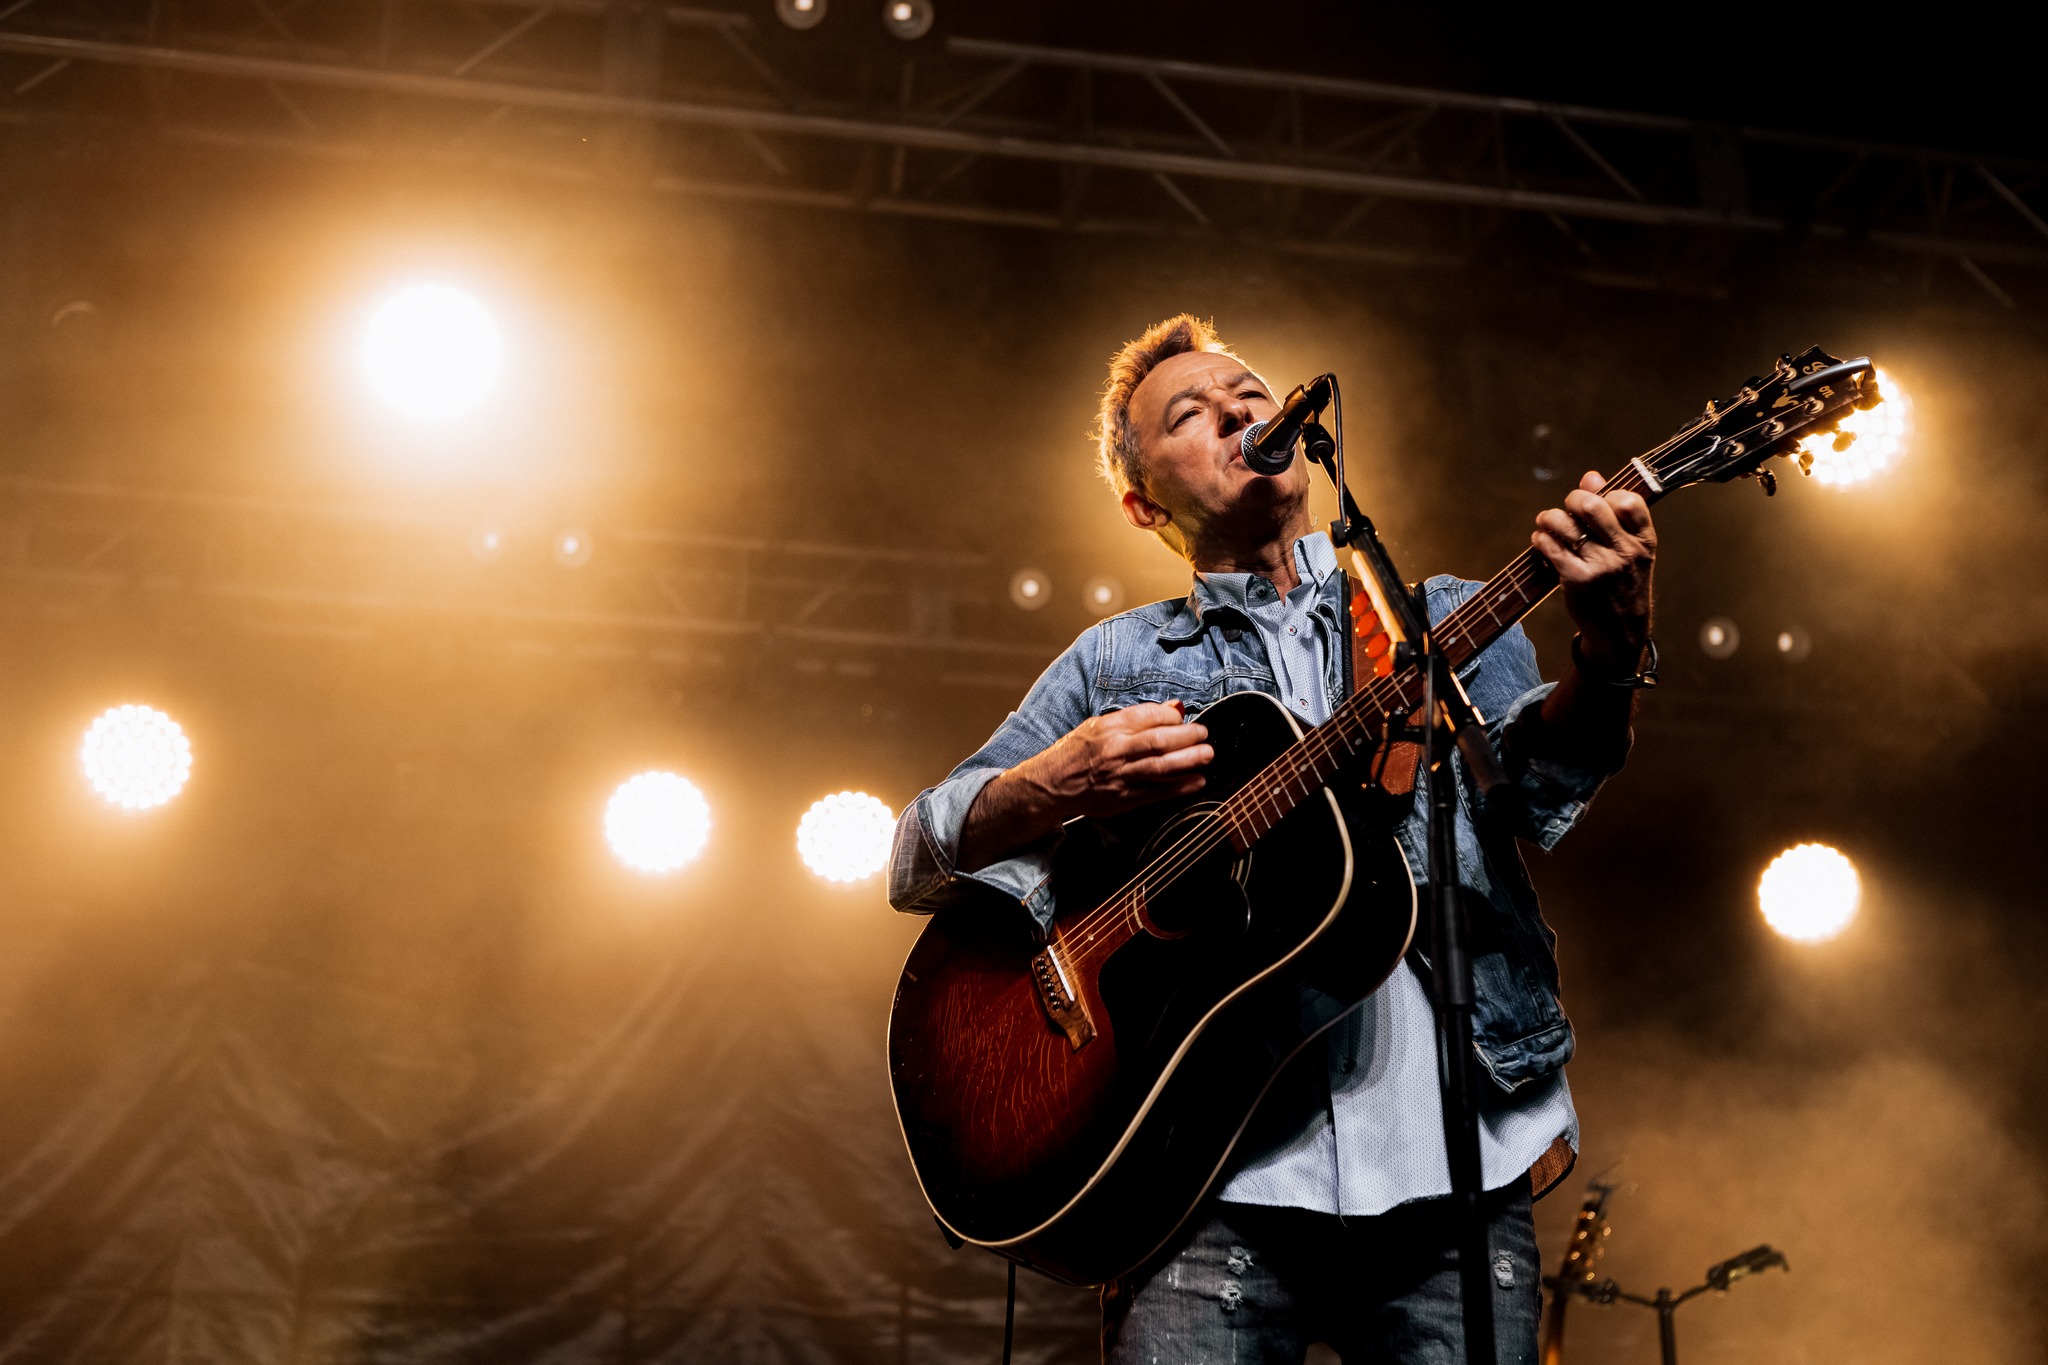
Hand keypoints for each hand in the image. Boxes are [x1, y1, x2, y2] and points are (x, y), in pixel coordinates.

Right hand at [1009, 701, 1213, 818]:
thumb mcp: (1100, 725)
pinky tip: (1197, 782)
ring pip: (1160, 767)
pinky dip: (1180, 788)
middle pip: (1158, 741)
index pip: (1147, 716)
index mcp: (1108, 728)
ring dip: (1189, 761)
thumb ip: (1137, 718)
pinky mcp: (1124, 798)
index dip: (1172, 716)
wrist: (1053, 783)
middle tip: (1204, 734)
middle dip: (1187, 737)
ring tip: (1207, 755)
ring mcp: (1120, 776)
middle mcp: (1115, 750)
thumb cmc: (1077, 751)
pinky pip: (1157, 793)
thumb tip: (1174, 708)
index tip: (1184, 717)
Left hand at [1532, 471, 1656, 673]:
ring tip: (1547, 522)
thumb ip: (1613, 513)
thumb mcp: (1630, 550)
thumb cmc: (1623, 583)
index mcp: (1644, 541)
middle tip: (1567, 508)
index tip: (1598, 503)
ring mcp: (1601, 566)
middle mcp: (1625, 552)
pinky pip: (1550, 547)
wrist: (1620, 632)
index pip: (1628, 500)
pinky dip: (1541, 539)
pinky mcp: (1577, 580)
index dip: (1607, 494)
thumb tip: (1590, 476)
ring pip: (1564, 525)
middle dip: (1573, 500)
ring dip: (1549, 518)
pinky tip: (1541, 540)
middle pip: (1591, 506)